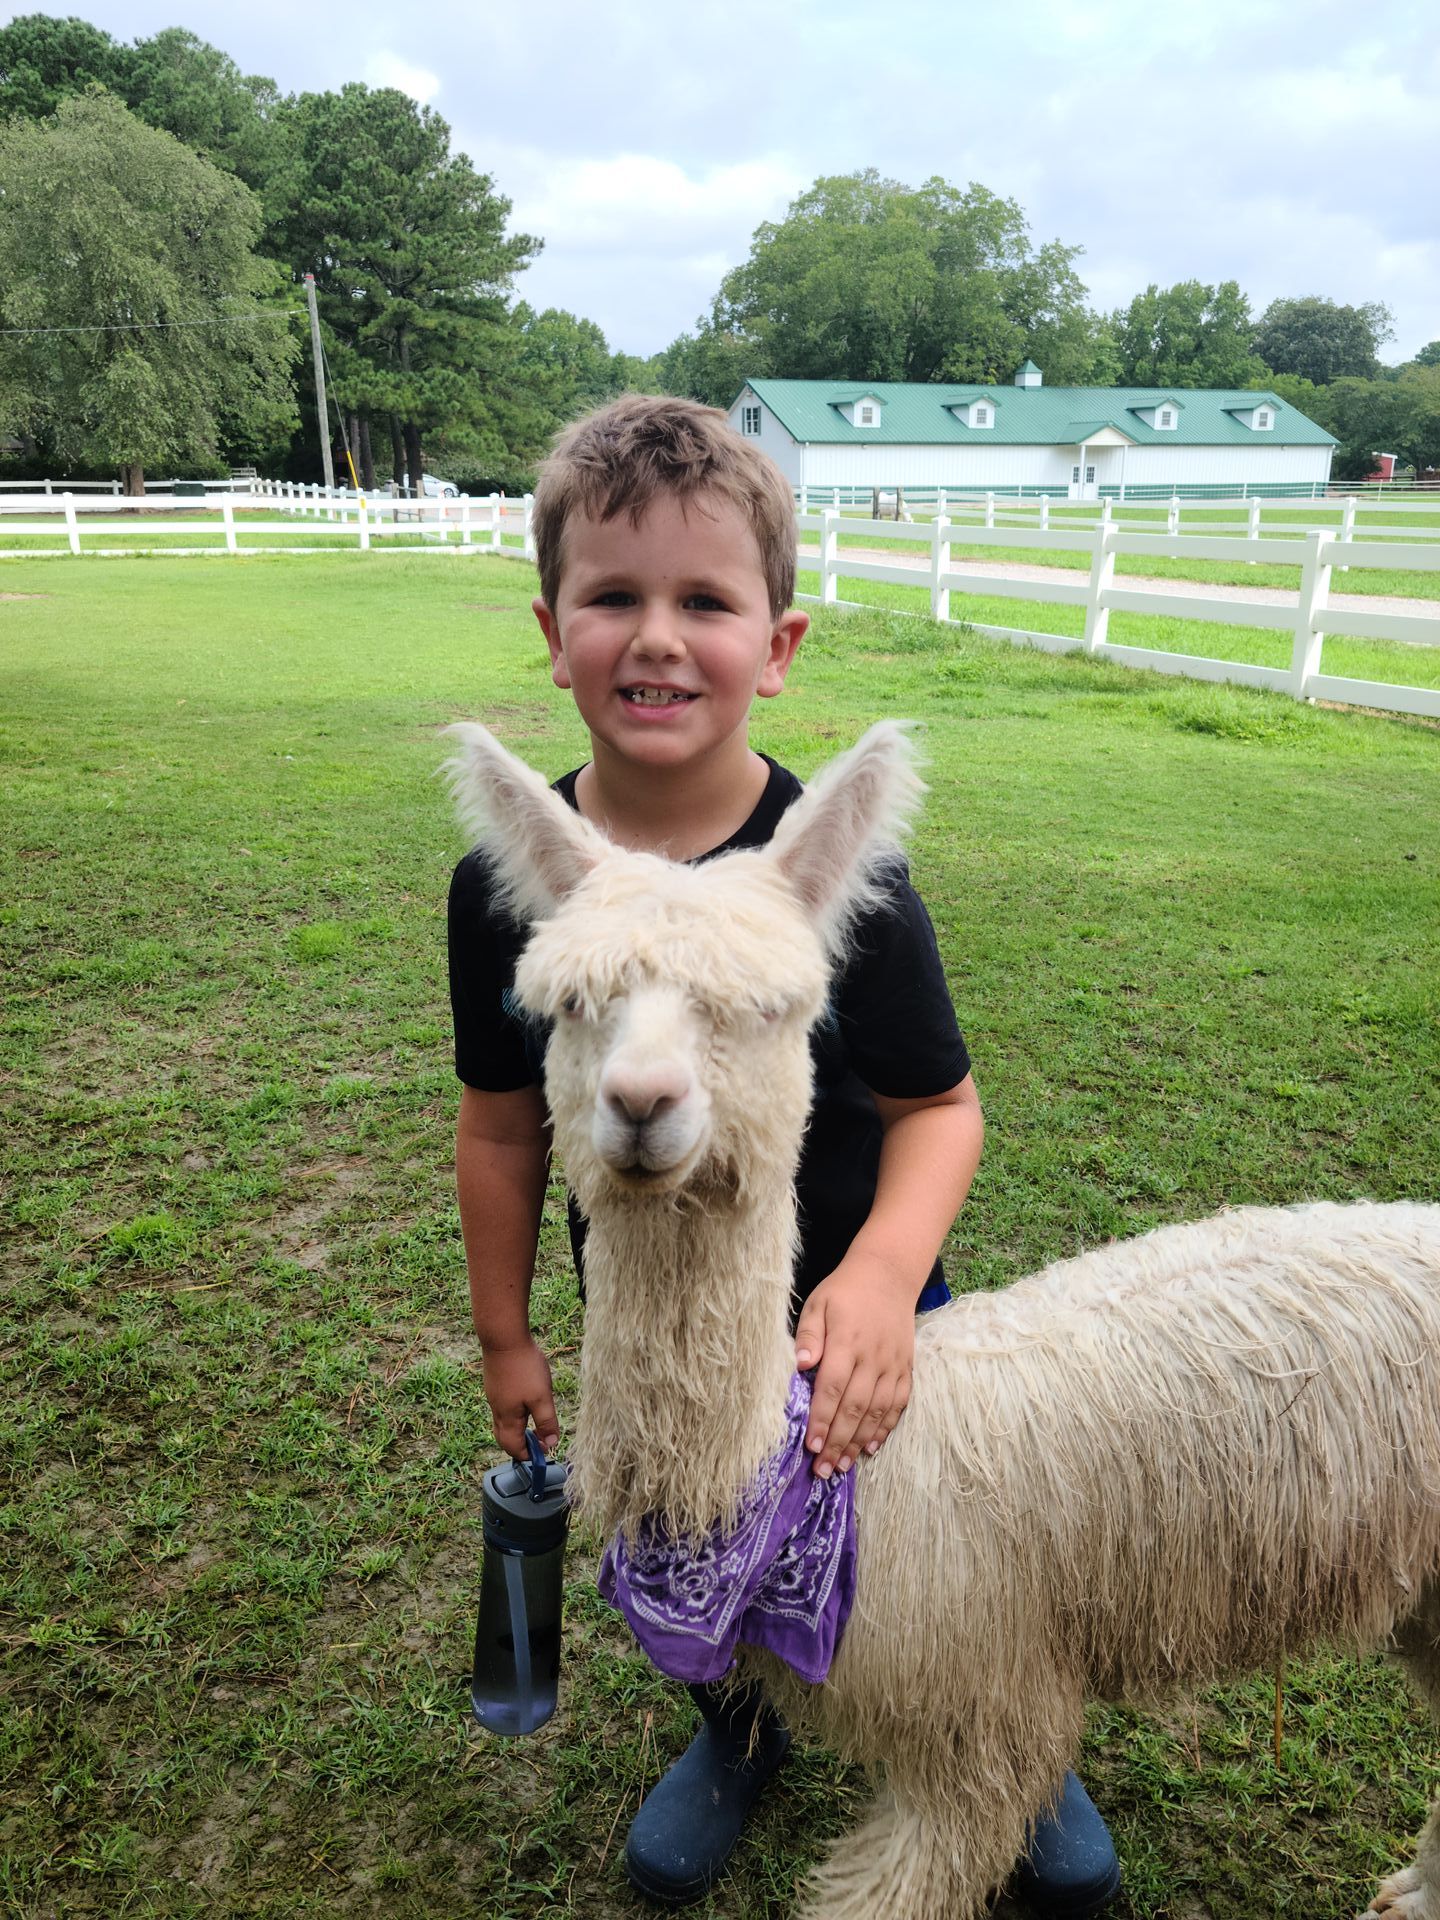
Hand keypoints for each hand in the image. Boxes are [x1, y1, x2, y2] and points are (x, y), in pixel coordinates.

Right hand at [482, 1337, 559, 1459]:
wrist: (503, 1338)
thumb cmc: (524, 1368)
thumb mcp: (542, 1398)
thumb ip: (547, 1422)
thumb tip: (551, 1444)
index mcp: (508, 1418)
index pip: (513, 1448)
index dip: (528, 1455)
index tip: (544, 1449)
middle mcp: (497, 1410)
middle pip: (504, 1438)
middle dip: (521, 1444)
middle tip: (539, 1439)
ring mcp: (494, 1395)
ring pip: (503, 1421)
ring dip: (519, 1426)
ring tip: (536, 1418)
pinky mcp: (495, 1383)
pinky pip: (503, 1406)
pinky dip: (515, 1412)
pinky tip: (527, 1398)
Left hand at [793, 1254, 915, 1478]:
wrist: (889, 1275)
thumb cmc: (844, 1291)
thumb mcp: (818, 1303)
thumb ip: (808, 1334)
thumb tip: (800, 1365)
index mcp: (846, 1340)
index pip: (833, 1387)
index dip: (822, 1419)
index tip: (811, 1446)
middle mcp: (872, 1356)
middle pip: (855, 1407)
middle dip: (838, 1441)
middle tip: (823, 1470)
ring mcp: (892, 1364)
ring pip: (877, 1411)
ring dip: (859, 1441)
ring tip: (843, 1466)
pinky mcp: (906, 1367)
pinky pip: (898, 1404)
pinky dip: (886, 1428)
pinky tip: (871, 1447)